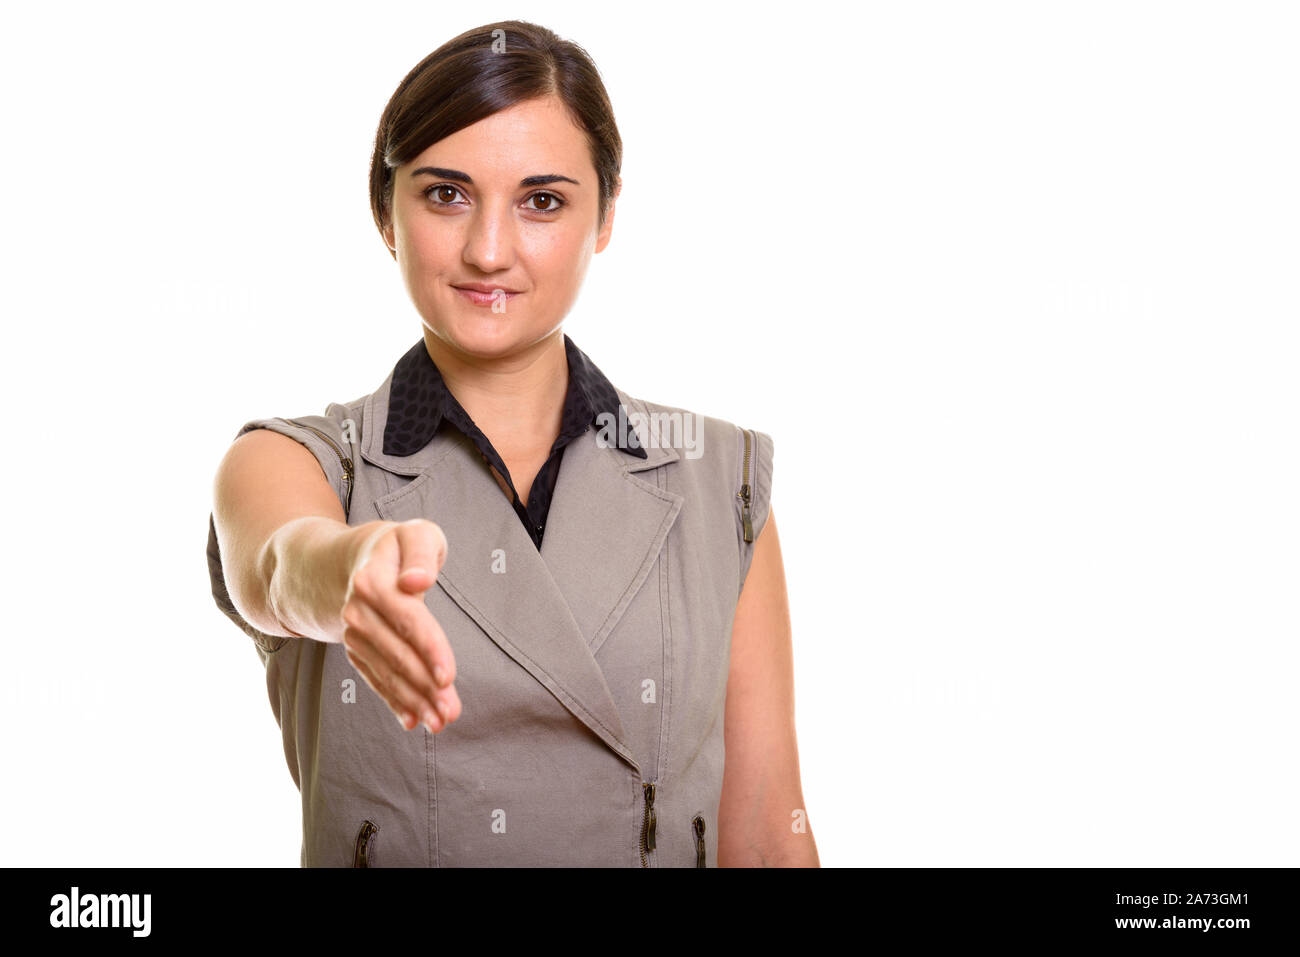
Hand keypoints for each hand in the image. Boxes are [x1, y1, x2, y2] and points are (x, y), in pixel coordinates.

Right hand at [341, 519, 460, 732]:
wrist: (345, 561)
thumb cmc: (396, 547)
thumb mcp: (415, 533)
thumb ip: (421, 553)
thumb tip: (417, 582)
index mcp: (373, 579)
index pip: (407, 618)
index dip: (429, 648)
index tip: (448, 677)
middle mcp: (358, 610)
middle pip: (397, 653)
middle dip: (425, 686)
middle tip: (452, 712)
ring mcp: (354, 633)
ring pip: (387, 672)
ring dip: (413, 700)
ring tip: (440, 722)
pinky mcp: (357, 649)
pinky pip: (375, 678)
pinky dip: (394, 701)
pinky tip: (411, 720)